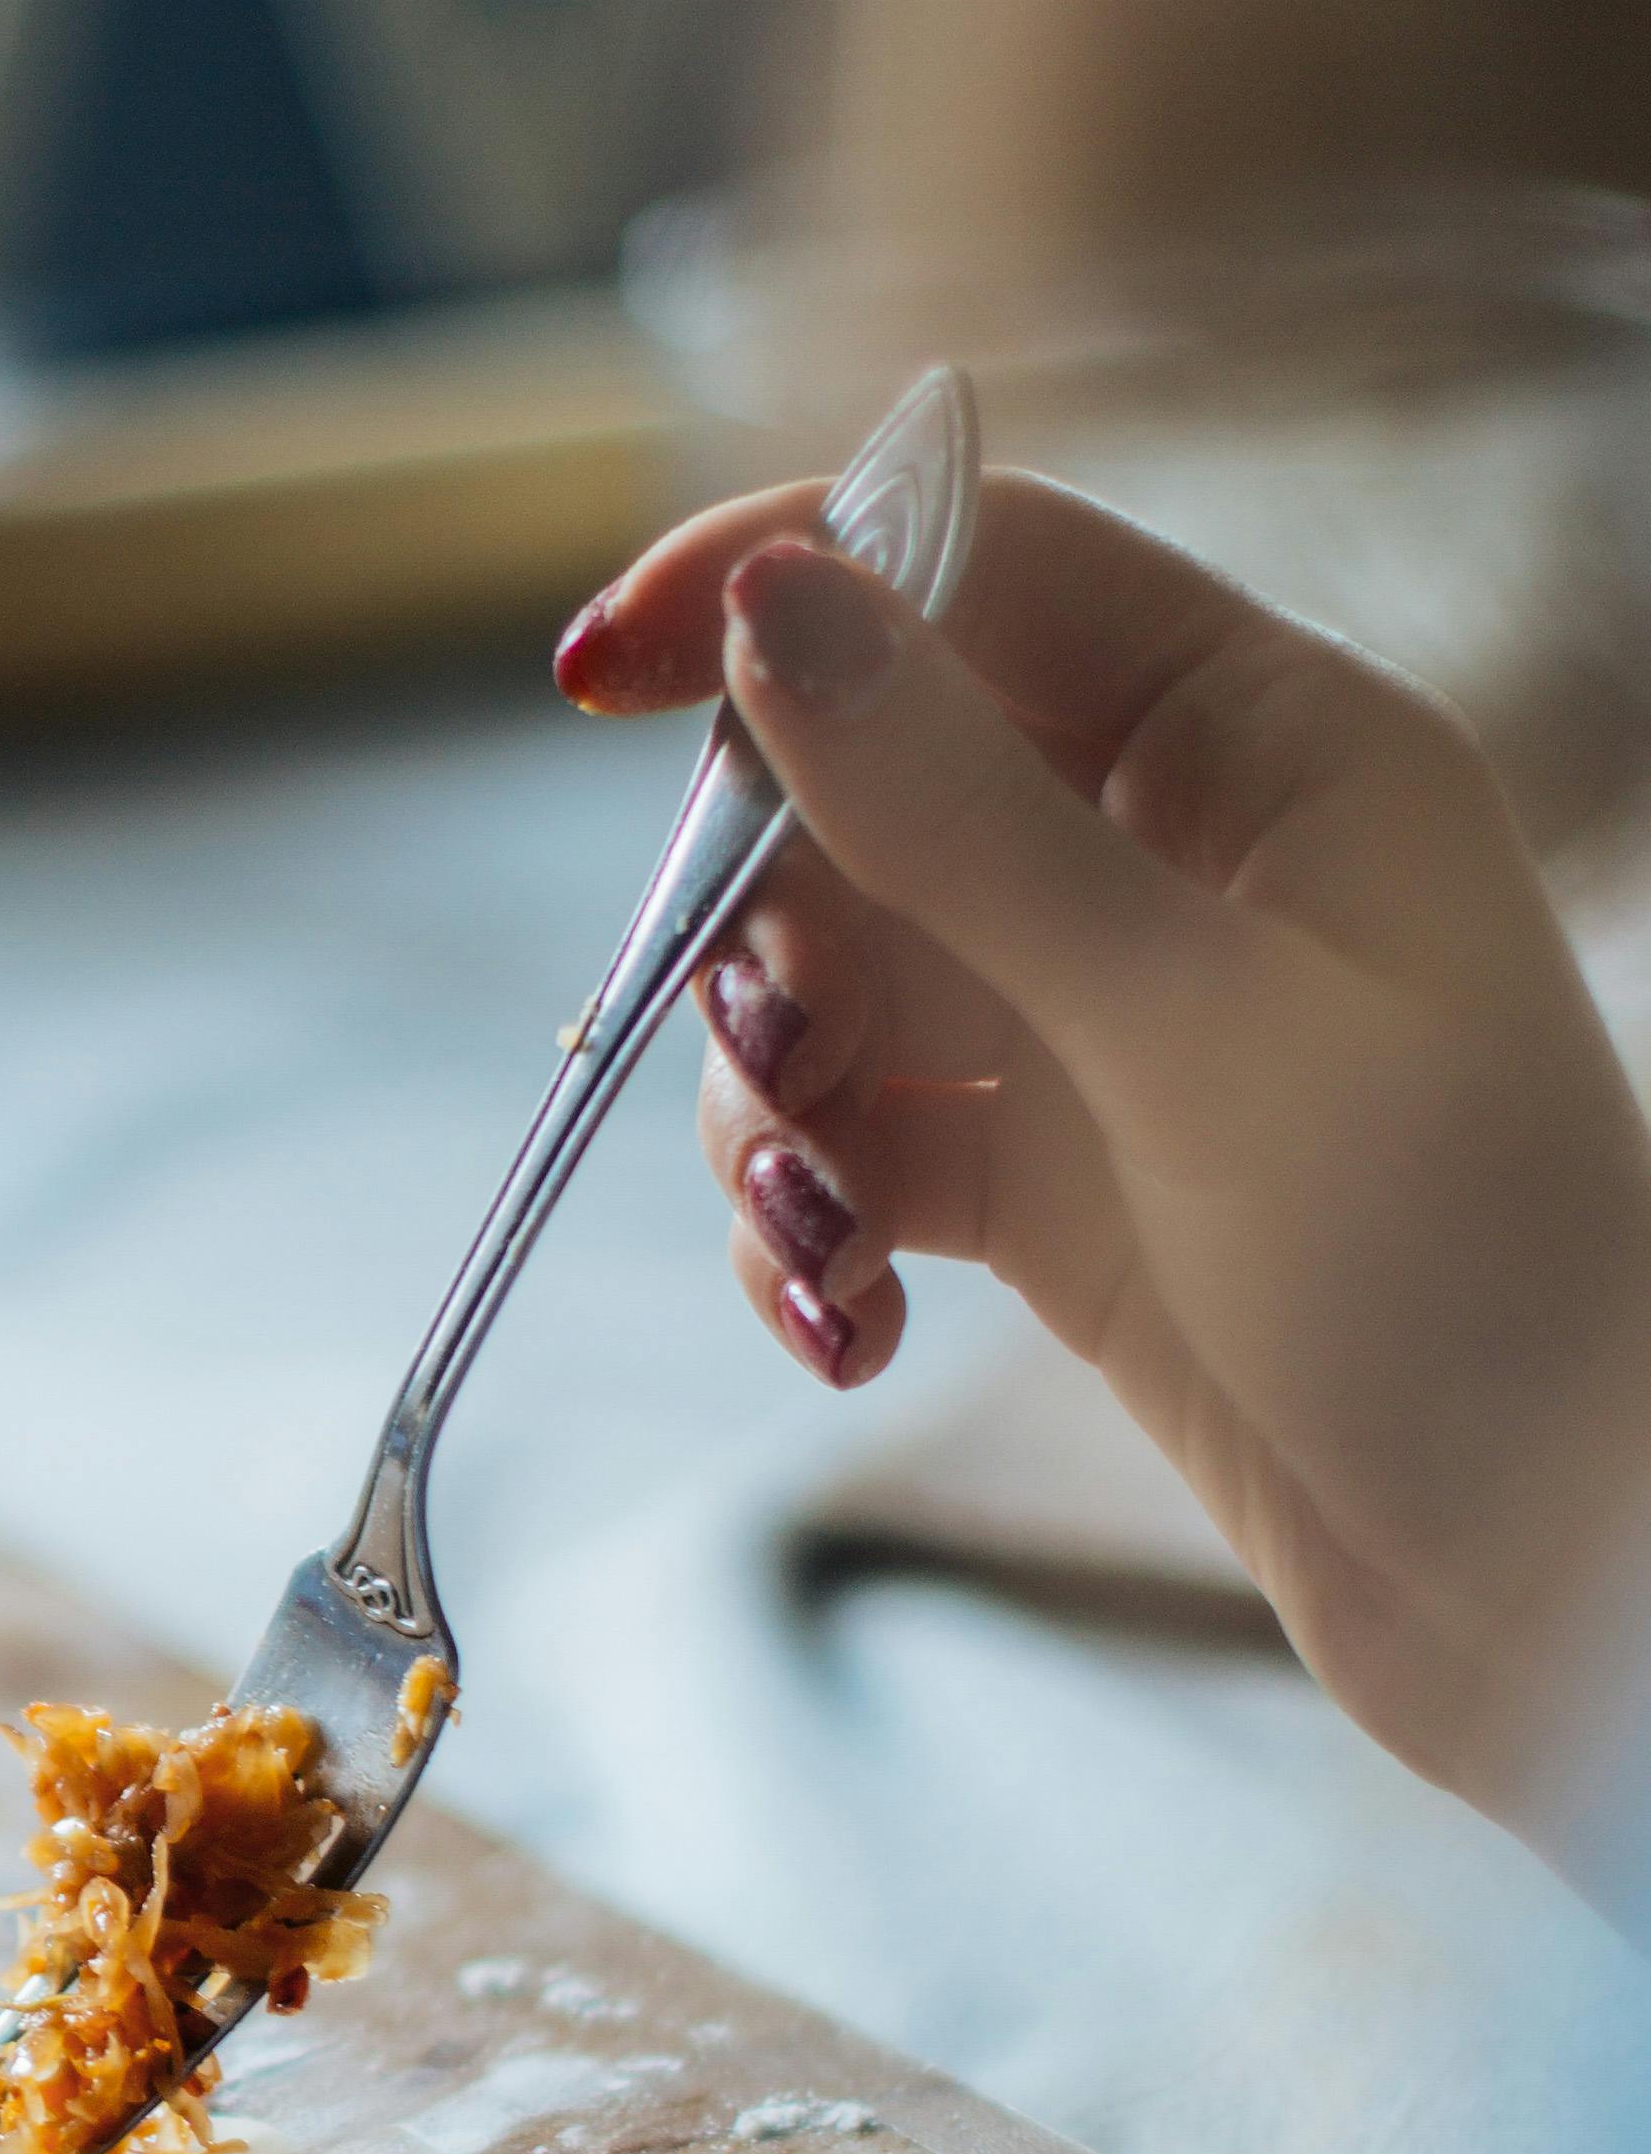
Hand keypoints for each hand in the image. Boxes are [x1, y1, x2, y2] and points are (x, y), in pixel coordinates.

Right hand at [555, 467, 1650, 1878]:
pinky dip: (816, 1228)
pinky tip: (847, 1324)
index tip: (598, 678)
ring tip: (816, 1238)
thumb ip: (963, 819)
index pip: (982, 569)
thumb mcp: (1187, 1029)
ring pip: (837, 986)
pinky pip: (865, 1152)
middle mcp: (1181, 859)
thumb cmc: (1452, 1279)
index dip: (783, 588)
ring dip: (769, 1108)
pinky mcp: (1060, 1190)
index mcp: (1267, 748)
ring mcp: (1112, 1028)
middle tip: (778, 1055)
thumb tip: (776, 601)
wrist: (1559, 1584)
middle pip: (869, 786)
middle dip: (765, 924)